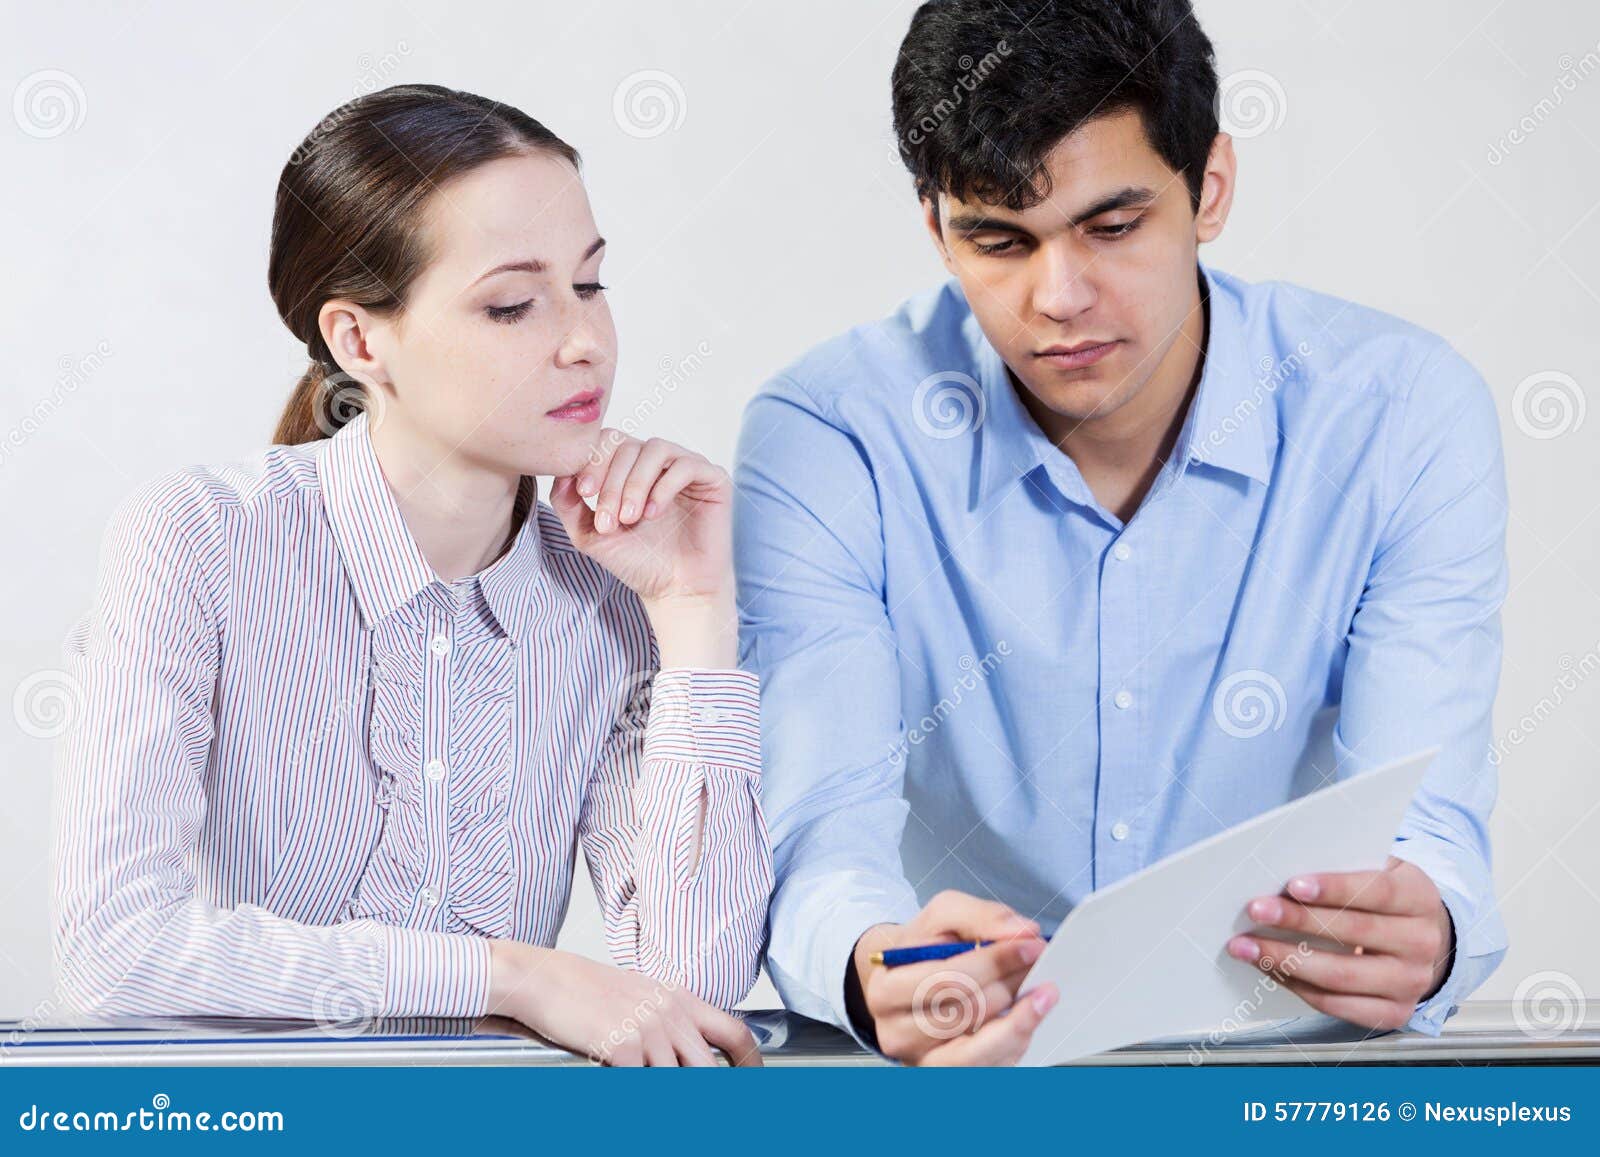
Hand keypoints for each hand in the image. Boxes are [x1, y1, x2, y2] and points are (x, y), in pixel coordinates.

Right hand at [488, 941, 760, 1066]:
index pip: (735, 1033)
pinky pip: (640, 1085)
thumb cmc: (587, 989)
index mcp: (680, 1000)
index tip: (754, 1081)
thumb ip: (669, 1019)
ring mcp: (649, 1031)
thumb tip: (690, 1051)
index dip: (751, 1065)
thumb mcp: (641, 995)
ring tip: (638, 1077)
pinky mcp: (624, 1048)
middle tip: (711, 1113)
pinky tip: (618, 1080)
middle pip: (709, 1070)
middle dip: (707, 1093)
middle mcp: (671, 1015)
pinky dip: (632, 1089)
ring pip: (674, 1082)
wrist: (546, 979)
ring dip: (661, 1089)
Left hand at [550, 432, 735, 667]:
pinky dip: (664, 487)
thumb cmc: (638, 562)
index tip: (584, 494)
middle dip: (612, 481)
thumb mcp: (589, 535)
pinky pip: (685, 465)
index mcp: (629, 469)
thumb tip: (559, 473)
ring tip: (630, 518)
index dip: (592, 463)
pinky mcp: (712, 478)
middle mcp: (657, 463)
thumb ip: (568, 505)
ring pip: (655, 448)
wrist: (675, 590)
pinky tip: (653, 513)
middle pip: (627, 445)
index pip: (607, 443)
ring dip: (635, 482)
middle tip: (609, 519)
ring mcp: (685, 467)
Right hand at [850, 890, 1056, 1064]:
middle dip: (1009, 984)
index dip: (993, 962)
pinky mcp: (949, 1076)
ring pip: (977, 1051)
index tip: (1030, 945)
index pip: (943, 979)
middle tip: (1038, 962)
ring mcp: (921, 1062)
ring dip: (1018, 1018)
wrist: (908, 979)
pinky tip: (1029, 1016)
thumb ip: (979, 917)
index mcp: (885, 991)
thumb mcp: (942, 916)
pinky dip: (1015, 1041)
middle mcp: (896, 1034)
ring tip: (1041, 993)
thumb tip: (1020, 931)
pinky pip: (989, 1068)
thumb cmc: (924, 948)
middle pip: (963, 1014)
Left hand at [1226, 856, 1454, 1031]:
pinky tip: (1270, 969)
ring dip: (1286, 960)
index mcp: (1419, 897)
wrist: (1423, 939)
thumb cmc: (1385, 897)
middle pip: (1355, 933)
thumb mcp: (1377, 869)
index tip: (1293, 884)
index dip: (1334, 888)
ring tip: (1246, 946)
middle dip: (1298, 921)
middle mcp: (1422, 943)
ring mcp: (1411, 982)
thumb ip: (1343, 866)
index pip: (1377, 892)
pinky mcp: (1393, 1012)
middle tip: (1256, 910)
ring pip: (1341, 975)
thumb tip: (1283, 869)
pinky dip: (1297, 985)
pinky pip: (1337, 1005)